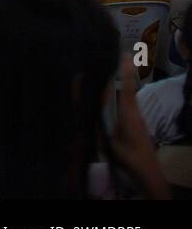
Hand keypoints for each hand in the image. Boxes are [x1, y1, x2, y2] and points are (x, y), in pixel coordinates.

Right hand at [109, 57, 170, 198]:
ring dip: (119, 87)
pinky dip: (119, 99)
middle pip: (126, 90)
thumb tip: (79, 116)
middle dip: (121, 75)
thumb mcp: (109, 144)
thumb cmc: (130, 157)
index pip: (126, 88)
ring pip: (126, 99)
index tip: (125, 55)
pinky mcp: (136, 126)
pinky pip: (126, 107)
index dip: (126, 72)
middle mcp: (134, 113)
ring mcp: (137, 119)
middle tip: (110, 60)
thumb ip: (95, 129)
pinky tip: (109, 101)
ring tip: (104, 77)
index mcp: (128, 115)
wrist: (149, 173)